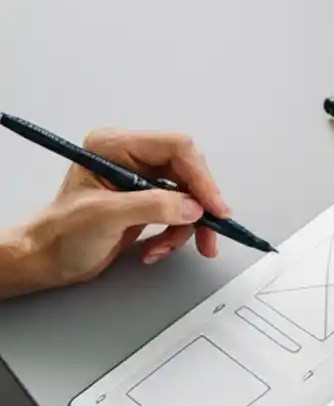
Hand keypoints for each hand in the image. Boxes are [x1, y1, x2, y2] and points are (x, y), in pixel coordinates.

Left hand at [9, 128, 229, 292]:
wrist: (48, 259)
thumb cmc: (63, 234)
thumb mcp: (106, 216)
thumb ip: (152, 206)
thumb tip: (194, 207)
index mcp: (114, 146)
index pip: (175, 148)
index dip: (200, 177)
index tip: (215, 208)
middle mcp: (130, 157)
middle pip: (187, 173)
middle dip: (198, 207)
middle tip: (208, 234)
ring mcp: (140, 180)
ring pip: (188, 197)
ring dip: (185, 228)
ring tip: (164, 249)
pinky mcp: (147, 201)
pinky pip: (179, 213)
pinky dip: (175, 234)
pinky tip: (156, 249)